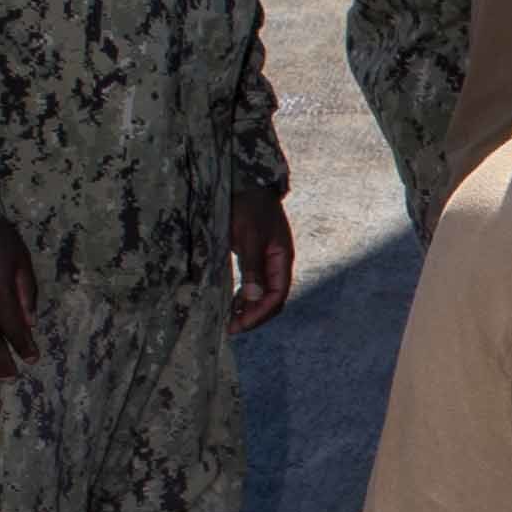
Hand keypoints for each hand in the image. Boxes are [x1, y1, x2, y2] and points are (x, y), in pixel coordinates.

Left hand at [228, 180, 295, 331]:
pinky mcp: (253, 257)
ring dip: (248, 308)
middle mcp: (277, 263)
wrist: (245, 184)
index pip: (277, 295)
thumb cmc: (249, 207)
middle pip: (271, 299)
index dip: (260, 313)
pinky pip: (252, 283)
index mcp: (281, 259)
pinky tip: (231, 303)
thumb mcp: (249, 237)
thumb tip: (253, 298)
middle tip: (231, 328)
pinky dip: (243, 296)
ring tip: (229, 320)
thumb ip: (252, 267)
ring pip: (261, 293)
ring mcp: (266, 260)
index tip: (239, 325)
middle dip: (254, 316)